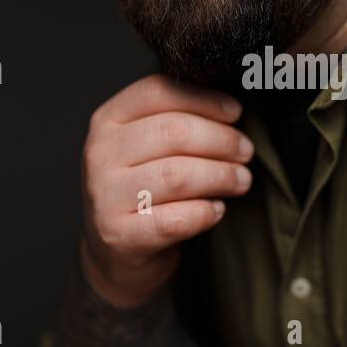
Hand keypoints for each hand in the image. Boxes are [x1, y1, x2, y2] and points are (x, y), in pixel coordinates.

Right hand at [79, 74, 253, 307]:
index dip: (205, 99)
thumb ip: (178, 119)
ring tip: (241, 181)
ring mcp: (106, 195)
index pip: (159, 92)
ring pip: (178, 175)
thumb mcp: (147, 146)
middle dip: (222, 140)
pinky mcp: (120, 235)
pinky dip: (205, 212)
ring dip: (221, 176)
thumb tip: (232, 104)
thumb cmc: (143, 190)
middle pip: (174, 132)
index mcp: (108, 120)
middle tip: (246, 152)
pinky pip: (176, 219)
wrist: (115, 253)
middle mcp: (100, 153)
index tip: (236, 113)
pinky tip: (216, 209)